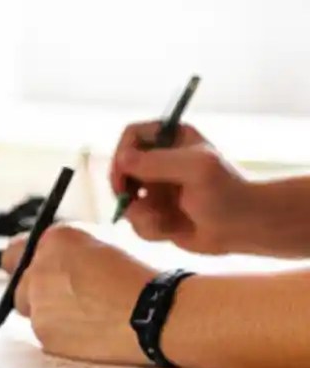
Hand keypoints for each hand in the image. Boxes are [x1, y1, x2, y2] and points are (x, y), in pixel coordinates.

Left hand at [2, 224, 155, 365]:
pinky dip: (62, 335)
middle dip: (37, 290)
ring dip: (50, 313)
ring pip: (32, 310)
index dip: (29, 262)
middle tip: (68, 298)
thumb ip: (76, 250)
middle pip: (20, 282)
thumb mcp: (111, 244)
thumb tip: (66, 259)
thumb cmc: (148, 276)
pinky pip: (46, 334)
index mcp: (55, 239)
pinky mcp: (45, 334)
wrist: (161, 313)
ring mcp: (38, 303)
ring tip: (89, 316)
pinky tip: (92, 331)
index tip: (42, 272)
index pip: (18, 250)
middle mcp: (39, 268)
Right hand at [110, 122, 256, 254]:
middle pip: (121, 168)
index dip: (122, 154)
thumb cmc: (228, 194)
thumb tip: (121, 160)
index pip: (132, 136)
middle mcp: (161, 161)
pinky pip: (137, 221)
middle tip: (132, 203)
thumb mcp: (195, 170)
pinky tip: (173, 231)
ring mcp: (158, 188)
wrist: (246, 229)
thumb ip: (157, 161)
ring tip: (164, 222)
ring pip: (127, 199)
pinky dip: (151, 229)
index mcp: (173, 139)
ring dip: (141, 214)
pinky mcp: (158, 213)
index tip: (123, 177)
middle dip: (125, 190)